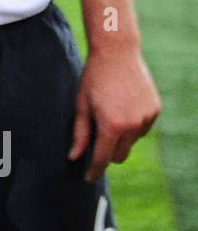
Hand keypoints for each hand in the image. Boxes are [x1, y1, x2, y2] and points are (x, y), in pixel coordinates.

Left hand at [69, 44, 160, 179]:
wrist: (117, 53)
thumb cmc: (94, 78)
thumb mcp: (82, 106)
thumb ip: (80, 134)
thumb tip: (74, 156)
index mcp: (112, 125)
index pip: (103, 158)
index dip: (94, 170)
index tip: (88, 177)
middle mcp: (133, 125)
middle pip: (120, 154)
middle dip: (108, 153)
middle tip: (96, 138)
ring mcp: (146, 117)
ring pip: (132, 141)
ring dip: (121, 136)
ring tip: (110, 112)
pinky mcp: (155, 109)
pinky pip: (142, 128)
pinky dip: (132, 124)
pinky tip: (123, 106)